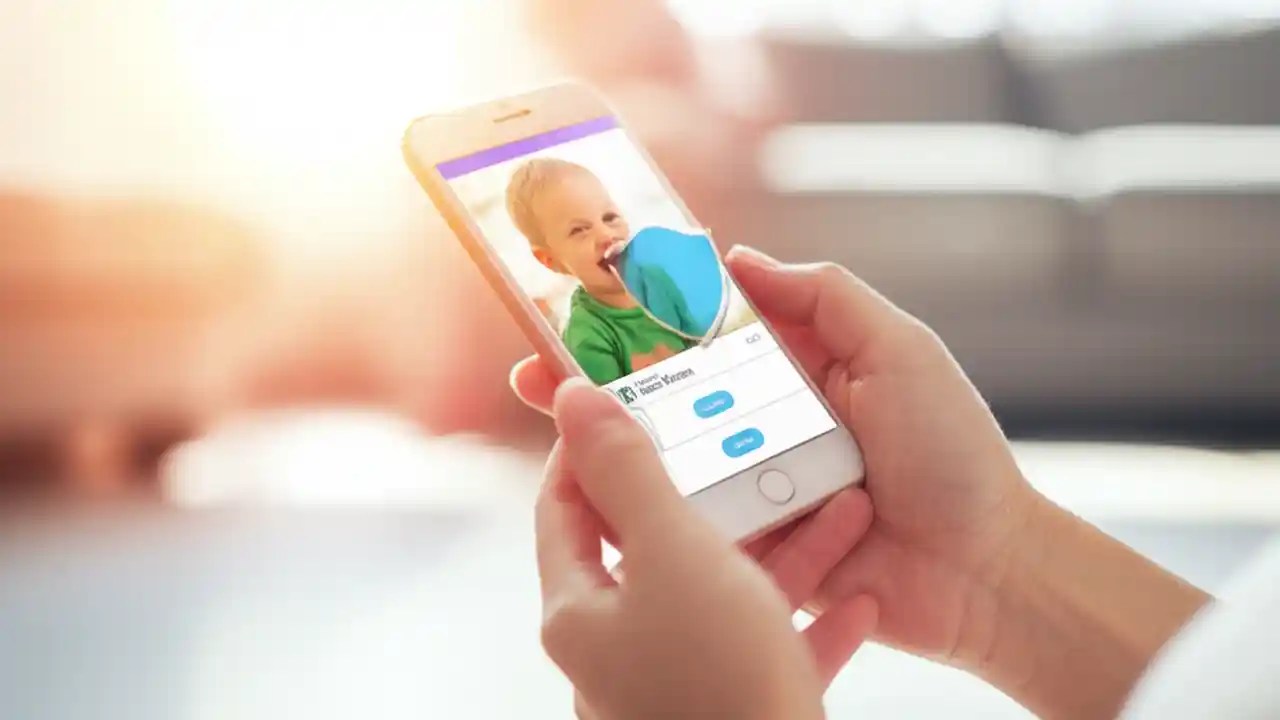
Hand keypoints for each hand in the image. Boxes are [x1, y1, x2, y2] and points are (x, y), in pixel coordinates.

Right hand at [517, 247, 1032, 669]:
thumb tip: (737, 259)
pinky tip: (592, 487)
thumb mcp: (900, 351)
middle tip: (538, 365)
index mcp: (800, 371)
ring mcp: (756, 488)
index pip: (710, 333)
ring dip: (608, 439)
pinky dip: (642, 505)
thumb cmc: (956, 458)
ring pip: (667, 458)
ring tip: (551, 419)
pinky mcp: (750, 547)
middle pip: (670, 396)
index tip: (592, 298)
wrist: (984, 576)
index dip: (649, 315)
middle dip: (603, 378)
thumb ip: (825, 297)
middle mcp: (768, 426)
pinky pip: (688, 523)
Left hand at [537, 379, 876, 718]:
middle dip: (718, 491)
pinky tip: (856, 600)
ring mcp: (677, 687)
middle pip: (657, 546)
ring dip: (785, 550)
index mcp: (581, 611)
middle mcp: (619, 650)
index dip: (594, 444)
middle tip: (752, 440)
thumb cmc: (719, 684)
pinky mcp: (734, 714)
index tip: (638, 397)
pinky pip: (770, 651)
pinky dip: (809, 622)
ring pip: (726, 595)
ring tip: (839, 504)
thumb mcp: (673, 554)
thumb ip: (627, 473)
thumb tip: (572, 400)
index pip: (565, 506)